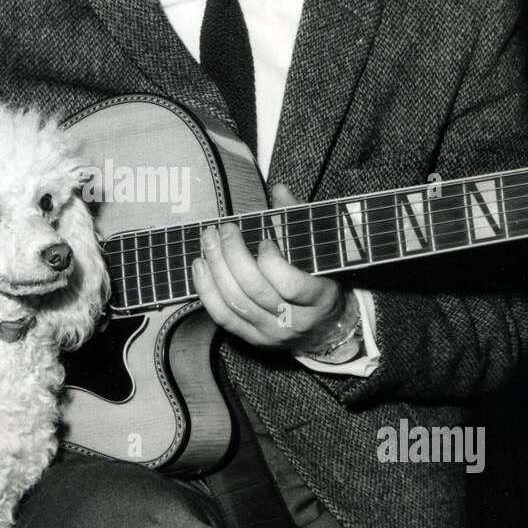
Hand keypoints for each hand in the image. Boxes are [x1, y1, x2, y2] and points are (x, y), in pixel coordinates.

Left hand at [191, 183, 353, 353]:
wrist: (328, 330)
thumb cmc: (324, 282)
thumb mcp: (321, 253)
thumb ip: (300, 221)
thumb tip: (278, 189)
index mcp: (319, 299)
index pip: (291, 285)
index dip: (272, 261)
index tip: (265, 240)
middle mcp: (294, 321)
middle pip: (255, 290)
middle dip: (233, 255)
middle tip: (224, 229)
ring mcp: (270, 333)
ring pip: (235, 303)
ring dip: (216, 268)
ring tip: (208, 241)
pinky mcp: (252, 338)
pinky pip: (222, 317)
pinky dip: (206, 290)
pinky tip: (200, 266)